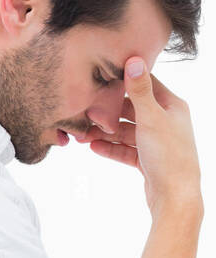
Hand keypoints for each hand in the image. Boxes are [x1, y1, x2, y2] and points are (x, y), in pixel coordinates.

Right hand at [85, 59, 201, 217]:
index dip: (124, 82)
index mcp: (172, 106)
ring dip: (106, 133)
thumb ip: (140, 90)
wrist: (175, 197)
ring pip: (126, 132)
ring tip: (83, 135)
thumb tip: (134, 60)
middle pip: (132, 110)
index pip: (145, 85)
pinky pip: (125, 150)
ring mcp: (156, 142)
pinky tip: (94, 147)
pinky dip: (111, 148)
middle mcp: (165, 121)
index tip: (103, 80)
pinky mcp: (148, 160)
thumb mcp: (152, 118)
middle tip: (86, 114)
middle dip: (108, 113)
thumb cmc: (169, 156)